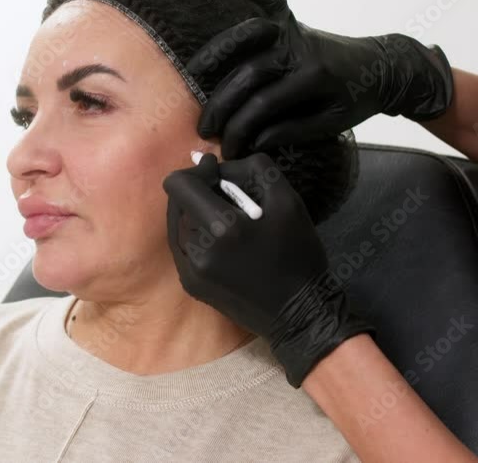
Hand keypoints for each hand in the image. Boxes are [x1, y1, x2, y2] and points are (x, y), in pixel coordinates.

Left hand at [162, 152, 373, 386]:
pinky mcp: (190, 284)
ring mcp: (190, 270)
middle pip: (177, 202)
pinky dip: (196, 235)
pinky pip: (181, 246)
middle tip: (228, 198)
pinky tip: (221, 241)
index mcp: (222, 227)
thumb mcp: (288, 201)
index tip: (216, 172)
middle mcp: (198, 249)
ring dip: (197, 214)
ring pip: (177, 223)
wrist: (300, 312)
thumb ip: (252, 169)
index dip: (197, 171)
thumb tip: (217, 165)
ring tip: (228, 221)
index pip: (179, 184)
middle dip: (198, 192)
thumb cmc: (298, 254)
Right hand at [186, 0, 453, 158]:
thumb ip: (291, 130)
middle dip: (222, 105)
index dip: (241, 131)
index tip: (227, 150)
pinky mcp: (294, 22)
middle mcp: (301, 50)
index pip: (264, 105)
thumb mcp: (330, 124)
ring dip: (218, 51)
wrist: (381, 67)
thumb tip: (251, 141)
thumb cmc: (355, 100)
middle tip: (205, 129)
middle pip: (249, 74)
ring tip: (193, 73)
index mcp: (314, 78)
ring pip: (249, 34)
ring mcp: (296, 31)